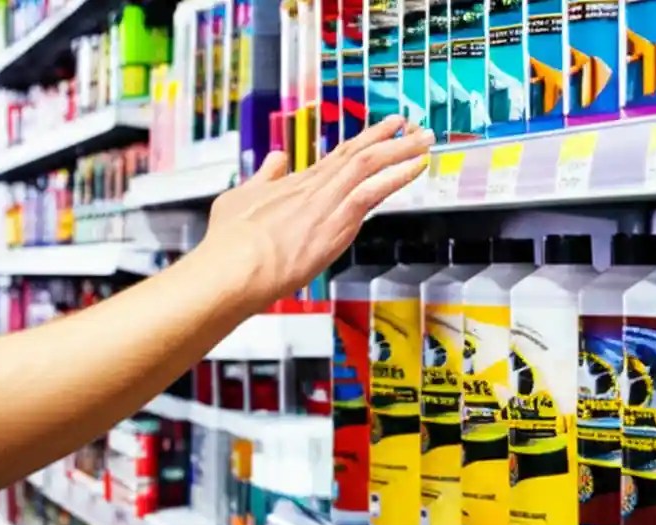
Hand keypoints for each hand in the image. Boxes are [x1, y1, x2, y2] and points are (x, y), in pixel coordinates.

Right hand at [202, 115, 432, 312]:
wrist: (231, 268)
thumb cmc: (230, 244)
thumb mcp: (239, 198)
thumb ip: (263, 178)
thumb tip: (275, 159)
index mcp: (295, 184)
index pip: (338, 157)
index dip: (363, 142)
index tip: (382, 131)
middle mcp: (315, 187)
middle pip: (358, 153)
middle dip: (388, 137)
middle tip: (411, 126)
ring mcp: (327, 203)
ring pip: (370, 164)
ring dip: (401, 150)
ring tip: (425, 139)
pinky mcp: (335, 222)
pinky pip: (373, 191)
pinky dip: (397, 176)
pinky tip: (415, 166)